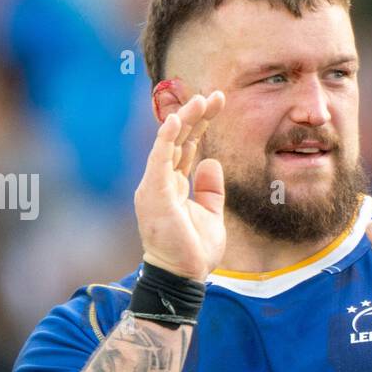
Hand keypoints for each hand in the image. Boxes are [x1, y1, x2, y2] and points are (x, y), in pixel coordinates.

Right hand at [134, 90, 225, 279]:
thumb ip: (210, 188)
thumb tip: (212, 162)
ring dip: (184, 120)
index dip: (200, 123)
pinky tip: (177, 120)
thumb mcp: (210, 213)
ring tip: (200, 100)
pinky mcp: (154, 194)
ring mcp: (155, 186)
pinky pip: (159, 160)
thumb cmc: (194, 250)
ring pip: (169, 144)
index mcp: (173, 184)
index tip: (216, 102)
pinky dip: (166, 139)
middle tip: (213, 96)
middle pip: (178, 140)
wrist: (184, 275)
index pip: (186, 145)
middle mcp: (161, 180)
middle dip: (195, 115)